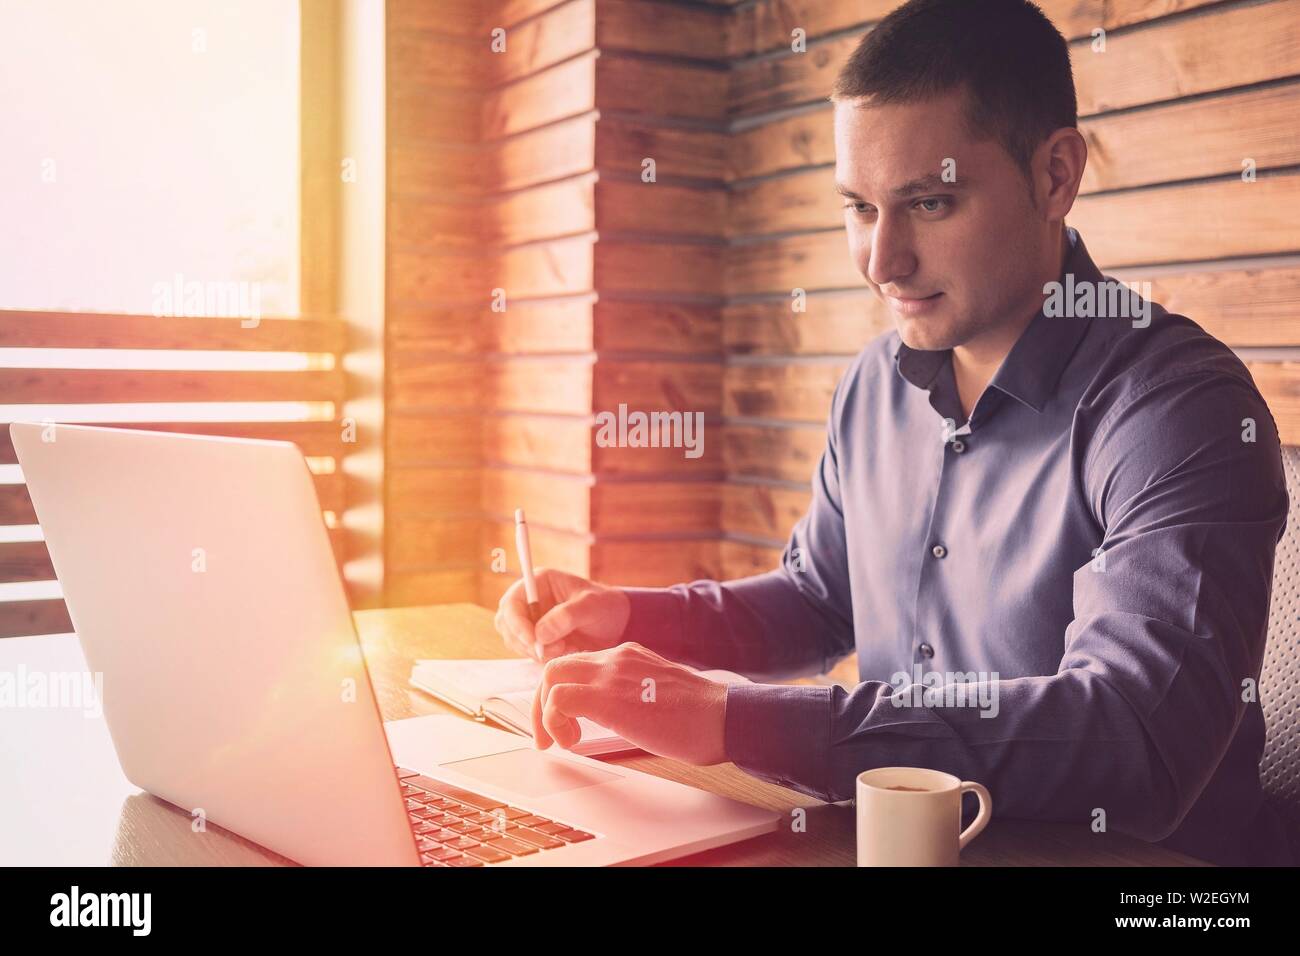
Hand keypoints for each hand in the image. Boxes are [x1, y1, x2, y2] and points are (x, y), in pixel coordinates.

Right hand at [494, 568, 630, 662]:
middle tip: (557, 649)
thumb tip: (540, 634)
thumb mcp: (593, 606)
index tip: (534, 641)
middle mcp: (529, 600)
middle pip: (507, 625)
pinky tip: (568, 650)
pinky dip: (544, 657)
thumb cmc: (606, 606)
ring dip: (538, 651)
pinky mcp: (536, 638)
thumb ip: (568, 616)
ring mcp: (531, 620)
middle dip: (527, 642)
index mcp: (539, 582)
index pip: (511, 603)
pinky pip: (528, 652)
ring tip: (569, 647)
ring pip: (516, 642)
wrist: (616, 624)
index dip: (516, 624)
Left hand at [531, 642, 728, 765]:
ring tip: (564, 741)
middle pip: (555, 666)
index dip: (561, 694)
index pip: (577, 664)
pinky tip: (573, 742)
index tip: (562, 724)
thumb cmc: (700, 716)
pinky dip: (554, 721)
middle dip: (542, 703)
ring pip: (551, 677)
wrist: (721, 716)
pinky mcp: (608, 697)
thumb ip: (633, 693)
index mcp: (627, 656)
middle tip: (547, 737)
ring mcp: (611, 674)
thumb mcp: (658, 693)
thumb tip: (617, 715)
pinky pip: (560, 699)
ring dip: (546, 713)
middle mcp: (615, 657)